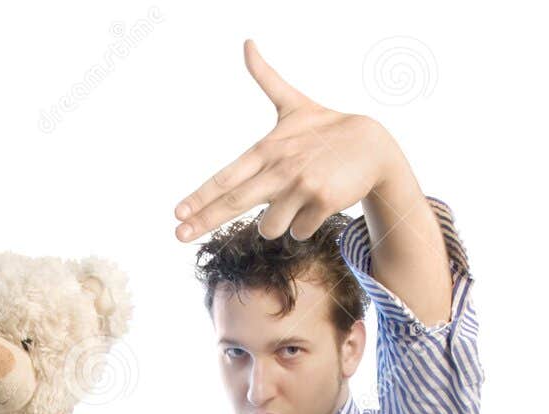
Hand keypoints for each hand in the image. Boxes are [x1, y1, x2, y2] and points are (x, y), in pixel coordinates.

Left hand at [173, 38, 400, 242]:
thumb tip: (247, 42)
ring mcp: (301, 185)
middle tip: (178, 236)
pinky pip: (299, 232)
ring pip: (269, 228)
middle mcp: (280, 167)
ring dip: (278, 224)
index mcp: (268, 149)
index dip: (200, 195)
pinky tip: (317, 204)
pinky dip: (304, 225)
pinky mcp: (322, 201)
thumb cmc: (325, 129)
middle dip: (204, 220)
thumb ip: (267, 78)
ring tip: (295, 202)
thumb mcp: (293, 104)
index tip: (177, 212)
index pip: (226, 176)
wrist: (371, 144)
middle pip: (235, 201)